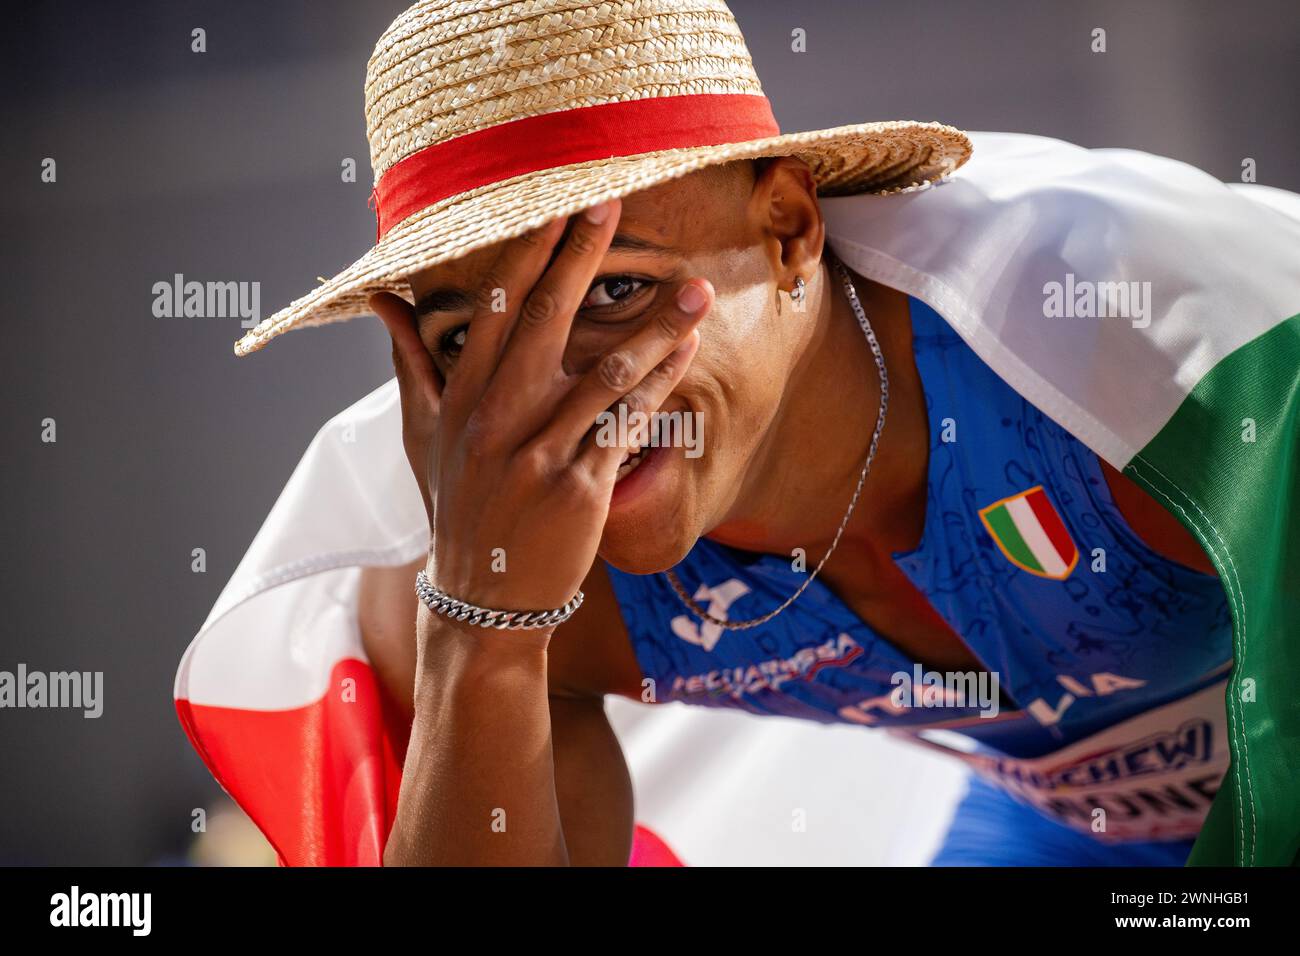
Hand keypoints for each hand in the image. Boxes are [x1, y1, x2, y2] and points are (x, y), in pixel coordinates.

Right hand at [371, 199, 709, 623]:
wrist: (484, 598)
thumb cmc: (459, 507)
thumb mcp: (424, 437)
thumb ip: (411, 363)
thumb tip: (383, 301)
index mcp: (459, 398)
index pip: (493, 309)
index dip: (528, 255)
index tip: (557, 207)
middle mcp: (496, 418)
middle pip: (544, 321)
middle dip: (581, 257)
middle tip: (615, 203)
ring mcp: (539, 453)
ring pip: (605, 373)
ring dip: (656, 327)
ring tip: (697, 290)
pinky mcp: (581, 488)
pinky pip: (630, 424)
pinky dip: (662, 385)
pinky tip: (688, 353)